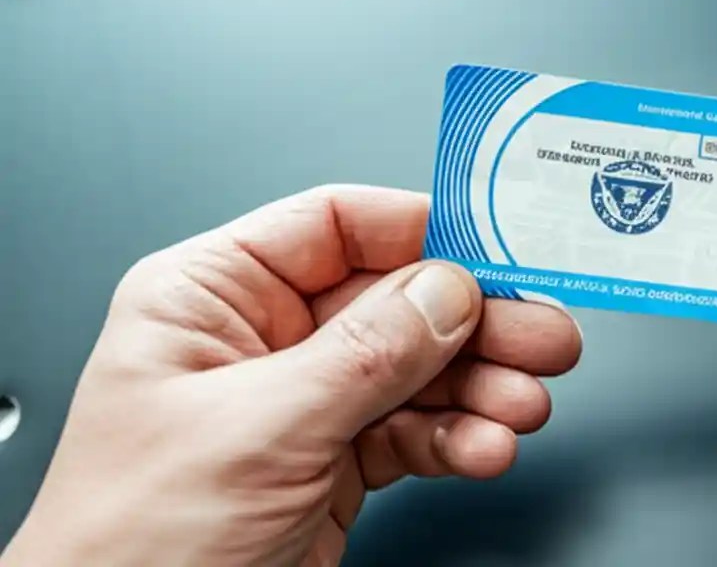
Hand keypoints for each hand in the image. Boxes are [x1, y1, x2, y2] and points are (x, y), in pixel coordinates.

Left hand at [0, 185, 581, 566]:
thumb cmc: (129, 545)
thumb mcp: (257, 429)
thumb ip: (362, 355)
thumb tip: (447, 293)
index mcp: (211, 297)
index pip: (335, 227)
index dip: (422, 231)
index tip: (496, 245)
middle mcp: (262, 341)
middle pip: (396, 302)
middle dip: (475, 323)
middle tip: (541, 336)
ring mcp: (304, 404)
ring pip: (418, 370)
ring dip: (480, 388)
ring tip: (522, 406)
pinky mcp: (335, 463)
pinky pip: (415, 432)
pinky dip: (459, 439)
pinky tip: (485, 447)